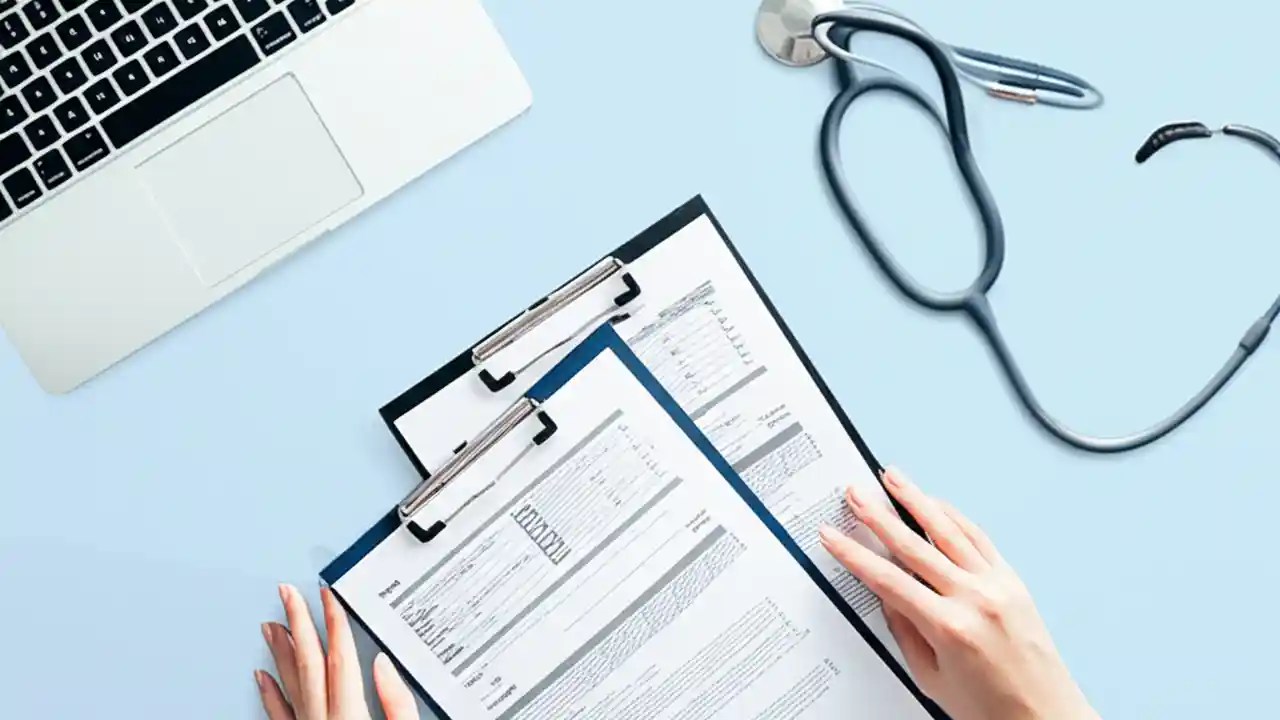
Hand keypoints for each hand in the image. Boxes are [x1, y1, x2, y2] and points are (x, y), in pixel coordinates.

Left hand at [256, 584, 419, 719]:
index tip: (327, 595)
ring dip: (281, 651)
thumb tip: (383, 665)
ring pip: (290, 683)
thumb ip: (398, 702)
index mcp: (350, 714)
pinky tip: (262, 676)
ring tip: (272, 625)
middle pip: (308, 663)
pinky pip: (278, 714)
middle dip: (298, 622)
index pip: (340, 657)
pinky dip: (269, 692)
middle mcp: (322, 719)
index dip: (334, 620)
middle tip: (288, 595)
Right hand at [819, 468, 1097, 719]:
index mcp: (948, 627)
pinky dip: (955, 516)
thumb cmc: (991, 709)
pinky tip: (937, 503)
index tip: (833, 535)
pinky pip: (980, 538)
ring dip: (917, 499)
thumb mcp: (931, 677)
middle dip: (879, 515)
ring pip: (949, 530)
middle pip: (914, 546)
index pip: (888, 580)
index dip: (855, 554)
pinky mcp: (1014, 581)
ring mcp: (997, 585)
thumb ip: (905, 631)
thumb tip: (887, 594)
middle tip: (856, 493)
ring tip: (893, 478)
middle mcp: (975, 599)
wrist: (1046, 717)